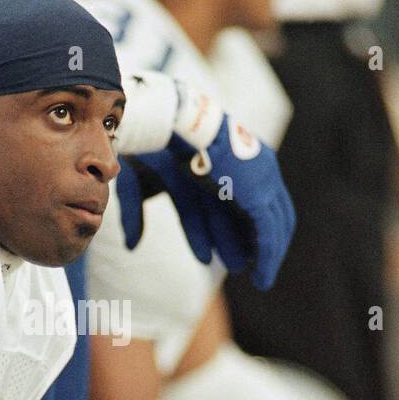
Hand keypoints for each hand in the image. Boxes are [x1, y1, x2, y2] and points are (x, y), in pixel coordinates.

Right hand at [116, 78, 293, 290]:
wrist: (174, 126)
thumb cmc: (149, 148)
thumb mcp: (137, 185)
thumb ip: (135, 215)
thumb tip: (132, 247)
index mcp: (197, 162)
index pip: (205, 203)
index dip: (204, 231)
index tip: (206, 255)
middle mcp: (225, 169)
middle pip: (237, 211)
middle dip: (238, 240)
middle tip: (239, 266)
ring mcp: (245, 179)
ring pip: (255, 221)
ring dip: (253, 249)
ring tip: (252, 273)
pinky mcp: (257, 192)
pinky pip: (266, 229)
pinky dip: (265, 251)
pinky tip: (260, 269)